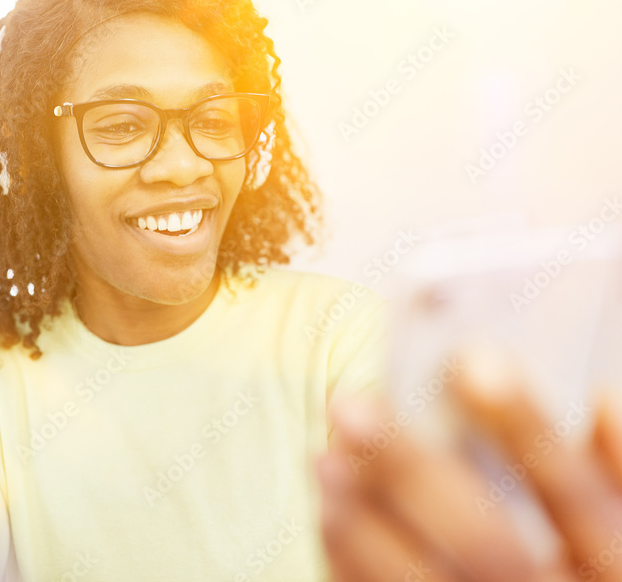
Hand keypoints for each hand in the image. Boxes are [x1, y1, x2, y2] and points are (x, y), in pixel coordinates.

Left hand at [318, 352, 621, 581]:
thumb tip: (601, 399)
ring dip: (364, 518)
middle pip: (482, 543)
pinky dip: (350, 556)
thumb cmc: (584, 559)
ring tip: (327, 459)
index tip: (472, 360)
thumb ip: (613, 469)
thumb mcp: (614, 521)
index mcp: (608, 567)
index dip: (527, 429)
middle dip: (410, 470)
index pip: (574, 496)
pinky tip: (329, 509)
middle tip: (350, 406)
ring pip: (421, 581)